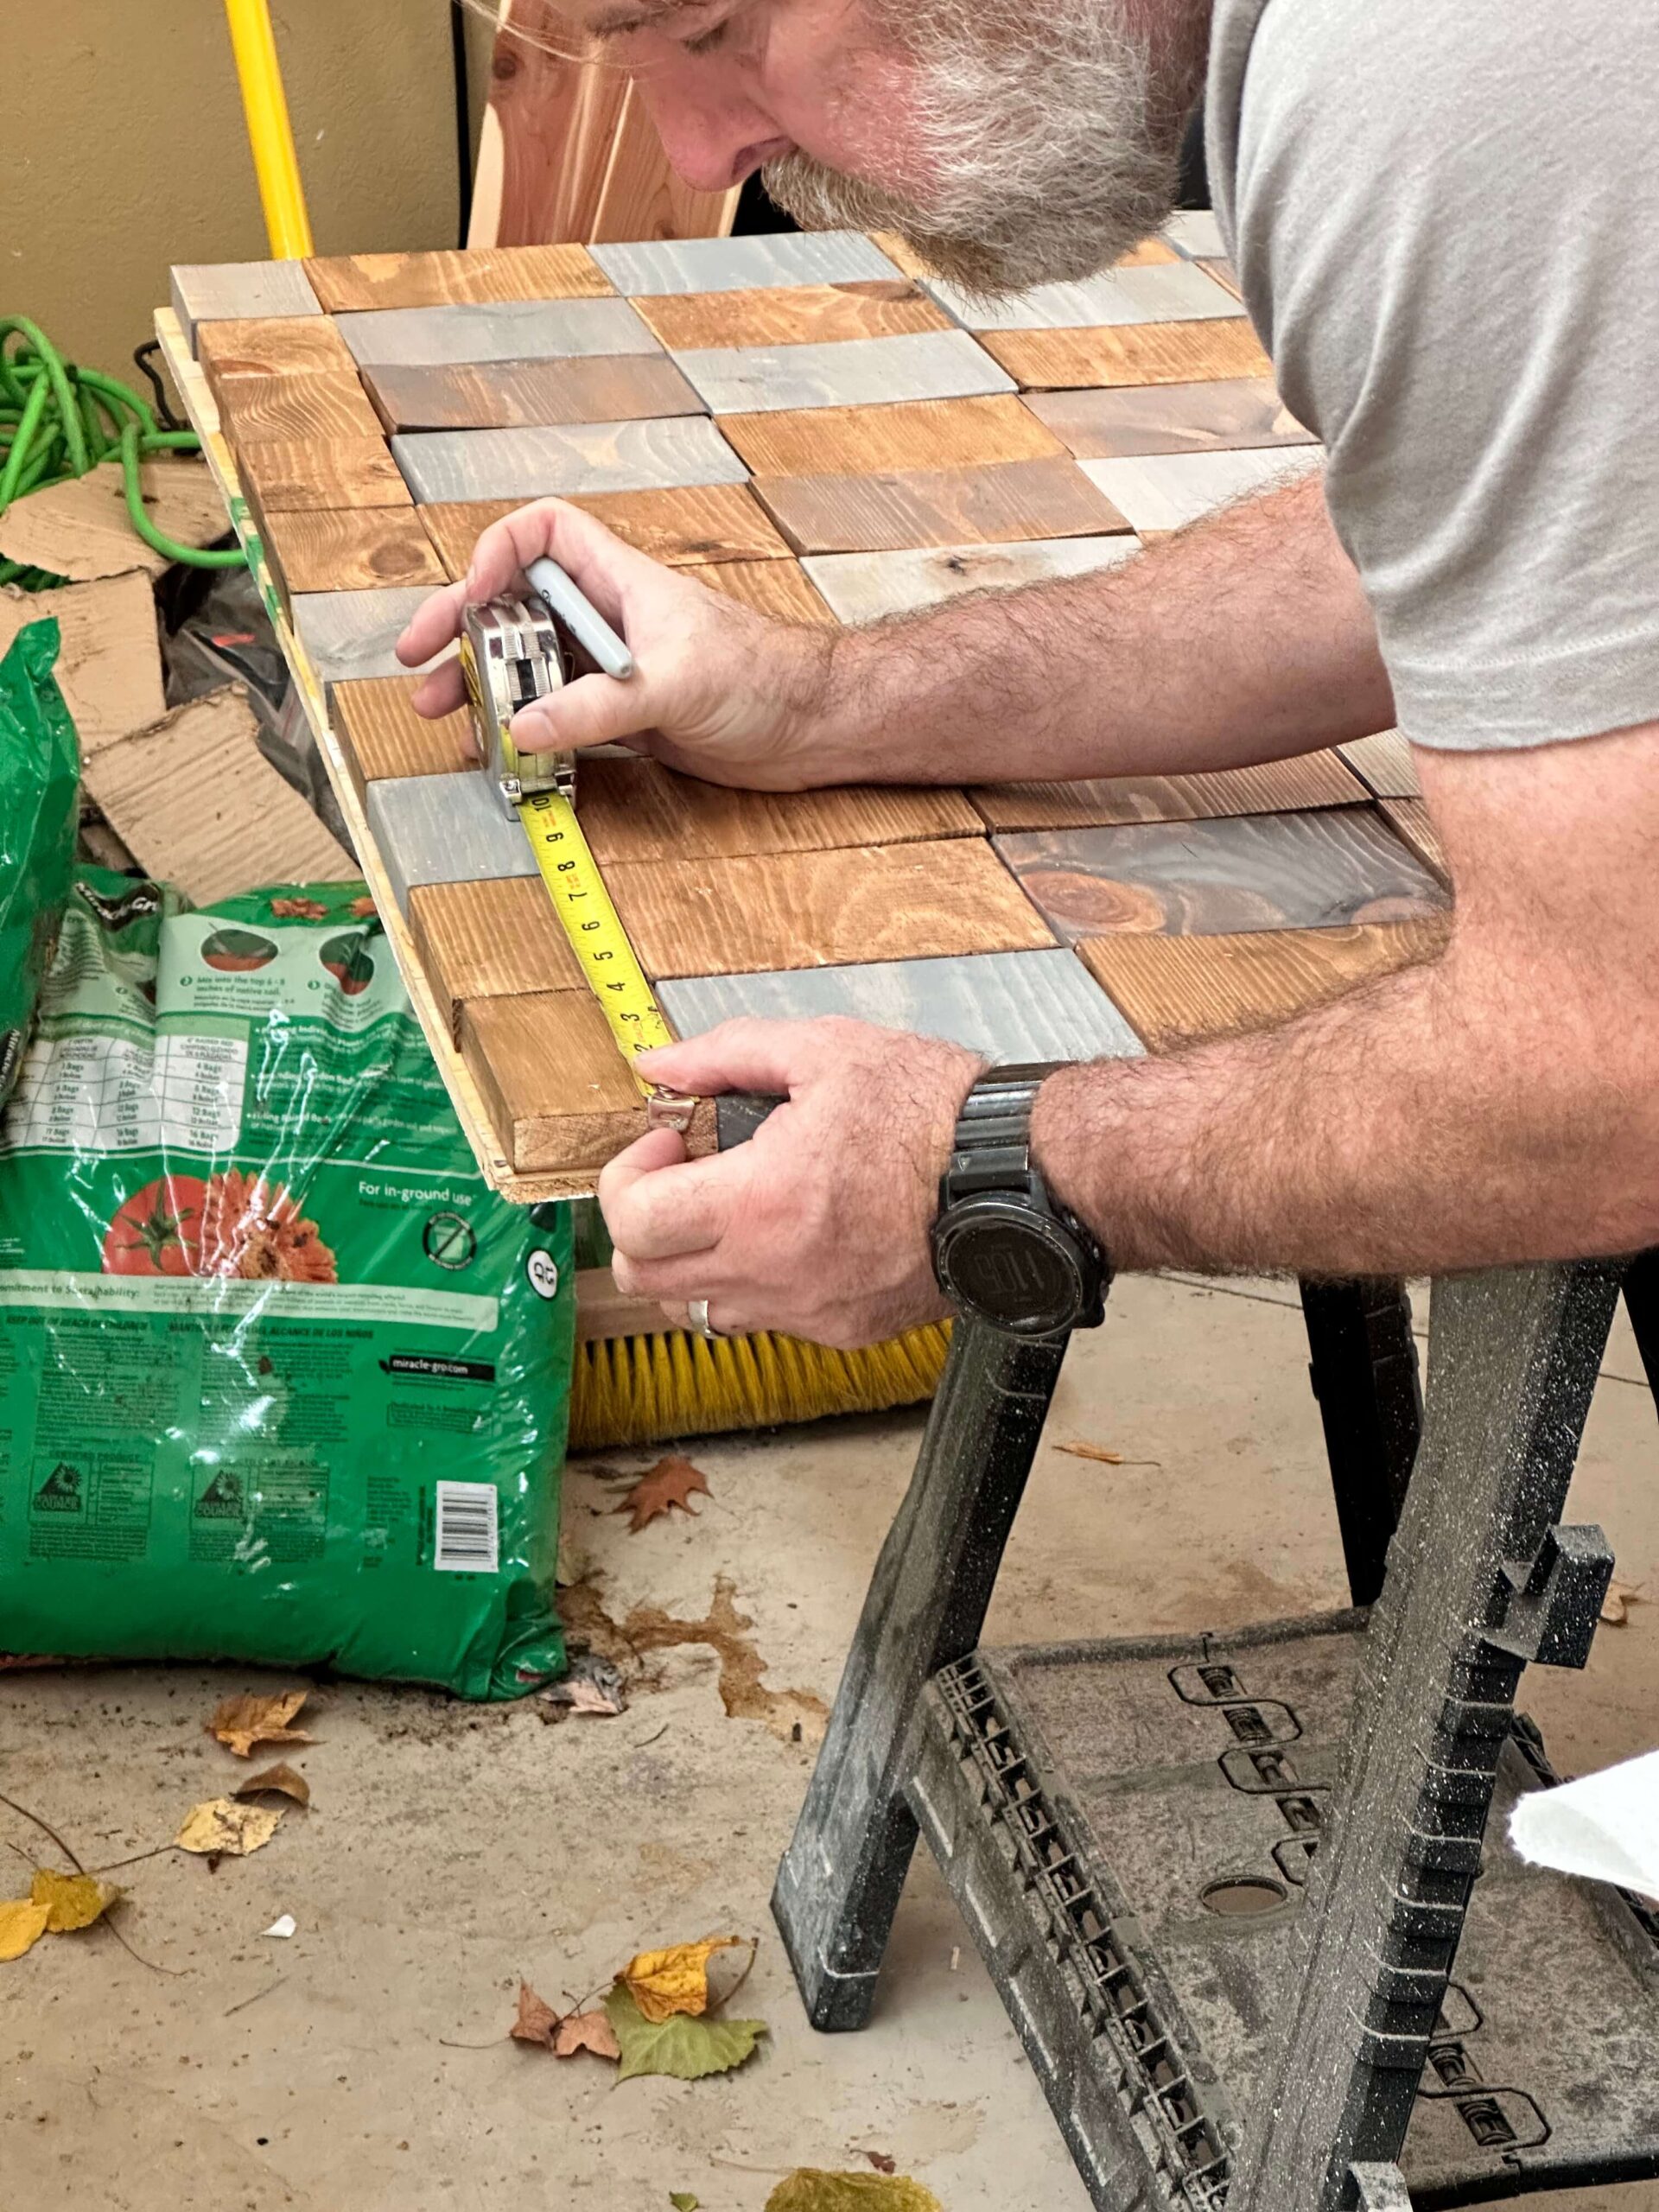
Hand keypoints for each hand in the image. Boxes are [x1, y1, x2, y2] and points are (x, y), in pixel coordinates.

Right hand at [395, 498, 836, 790]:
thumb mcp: (673, 685)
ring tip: (445, 714)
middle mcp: (610, 620)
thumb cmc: (768, 678)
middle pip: (516, 606)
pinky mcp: (625, 718)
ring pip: (530, 665)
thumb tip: (523, 725)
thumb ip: (594, 708)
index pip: (544, 535)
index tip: (473, 595)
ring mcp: (614, 669)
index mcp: (620, 582)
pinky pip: (557, 716)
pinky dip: (527, 731)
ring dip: (485, 686)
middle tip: (419, 661)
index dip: (499, 553)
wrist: (815, 728)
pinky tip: (505, 750)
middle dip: (464, 630)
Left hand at [598, 1017, 984, 1348]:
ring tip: (731, 1208)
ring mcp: (807, 1310)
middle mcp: (775, 1270)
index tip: (663, 1146)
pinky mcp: (841, 1330)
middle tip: (681, 1178)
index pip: (634, 1225)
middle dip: (642, 1225)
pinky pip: (763, 1320)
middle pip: (647, 1281)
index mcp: (762, 1200)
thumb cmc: (932, 1111)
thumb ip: (725, 1055)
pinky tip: (788, 1234)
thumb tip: (659, 1066)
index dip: (626, 1180)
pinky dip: (752, 1283)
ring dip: (690, 1261)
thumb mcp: (823, 1051)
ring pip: (697, 1312)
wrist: (1016, 1175)